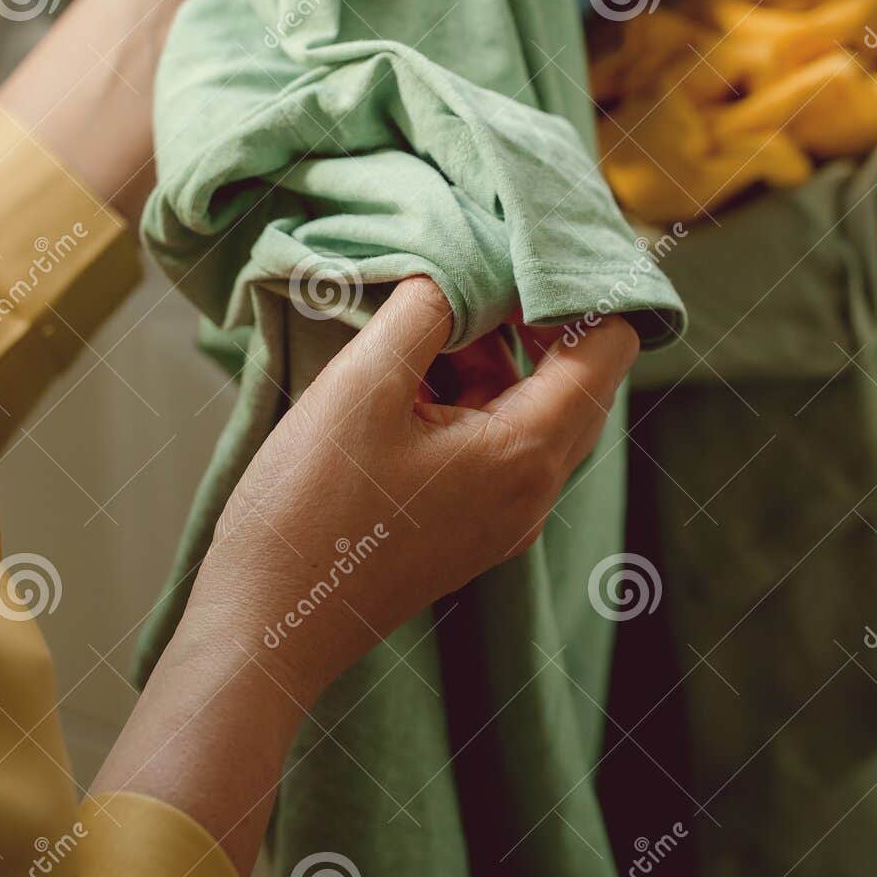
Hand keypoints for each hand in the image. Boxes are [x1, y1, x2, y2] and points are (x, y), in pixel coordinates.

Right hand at [94, 280, 638, 876]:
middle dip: (535, 317)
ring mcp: (504, 518)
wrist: (266, 626)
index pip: (610, 349)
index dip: (578, 288)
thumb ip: (423, 313)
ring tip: (429, 319)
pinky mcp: (469, 529)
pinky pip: (498, 444)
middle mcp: (534, 492)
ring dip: (496, 357)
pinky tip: (408, 375)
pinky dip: (471, 398)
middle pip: (579, 378)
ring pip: (534, 410)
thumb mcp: (363, 386)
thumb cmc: (310, 511)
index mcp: (526, 453)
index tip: (523, 250)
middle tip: (478, 269)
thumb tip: (452, 275)